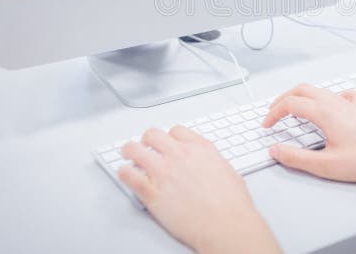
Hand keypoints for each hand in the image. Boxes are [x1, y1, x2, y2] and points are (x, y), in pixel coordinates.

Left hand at [119, 127, 279, 253]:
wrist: (225, 225)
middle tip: (144, 146)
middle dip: (147, 140)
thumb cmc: (231, 205)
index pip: (176, 131)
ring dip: (129, 151)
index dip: (170, 137)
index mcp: (200, 149)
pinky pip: (129, 176)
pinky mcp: (152, 193)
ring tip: (127, 154)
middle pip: (153, 135)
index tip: (167, 143)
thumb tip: (210, 167)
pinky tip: (125, 174)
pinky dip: (124, 173)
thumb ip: (213, 164)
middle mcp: (179, 156)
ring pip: (135, 150)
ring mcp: (163, 173)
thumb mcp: (228, 172)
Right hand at [262, 84, 355, 182]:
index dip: (274, 113)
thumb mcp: (324, 165)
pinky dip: (328, 95)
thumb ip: (296, 158)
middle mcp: (334, 103)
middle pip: (302, 89)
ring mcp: (347, 104)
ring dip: (301, 96)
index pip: (290, 104)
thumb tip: (276, 150)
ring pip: (318, 89)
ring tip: (292, 108)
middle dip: (283, 99)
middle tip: (273, 112)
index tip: (267, 125)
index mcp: (324, 112)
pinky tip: (329, 103)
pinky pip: (341, 93)